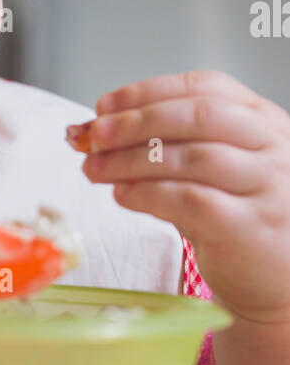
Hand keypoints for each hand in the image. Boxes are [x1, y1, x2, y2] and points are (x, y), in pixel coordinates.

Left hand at [69, 69, 289, 324]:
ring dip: (132, 160)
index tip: (104, 106)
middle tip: (94, 136)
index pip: (206, 87)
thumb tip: (95, 134)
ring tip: (95, 169)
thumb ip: (167, 147)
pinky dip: (149, 194)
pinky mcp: (252, 226)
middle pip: (199, 116)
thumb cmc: (237, 217)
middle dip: (136, 122)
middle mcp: (274, 146)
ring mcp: (269, 186)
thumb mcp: (212, 171)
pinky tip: (122, 195)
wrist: (279, 278)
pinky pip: (192, 200)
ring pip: (192, 157)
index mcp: (263, 119)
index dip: (149, 92)